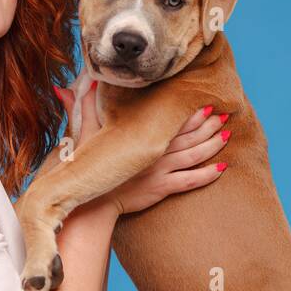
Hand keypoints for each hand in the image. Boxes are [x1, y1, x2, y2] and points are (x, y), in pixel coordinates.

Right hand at [54, 83, 230, 215]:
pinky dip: (208, 175)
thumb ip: (80, 108)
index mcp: (138, 134)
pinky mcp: (161, 188)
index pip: (169, 117)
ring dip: (212, 144)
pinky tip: (222, 169)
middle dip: (208, 123)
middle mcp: (153, 149)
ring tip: (226, 134)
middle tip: (225, 113)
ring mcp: (159, 169)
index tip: (205, 100)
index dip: (189, 109)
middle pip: (188, 133)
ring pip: (194, 153)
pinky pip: (190, 180)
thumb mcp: (80, 134)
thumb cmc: (82, 168)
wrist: (88, 203)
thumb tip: (64, 88)